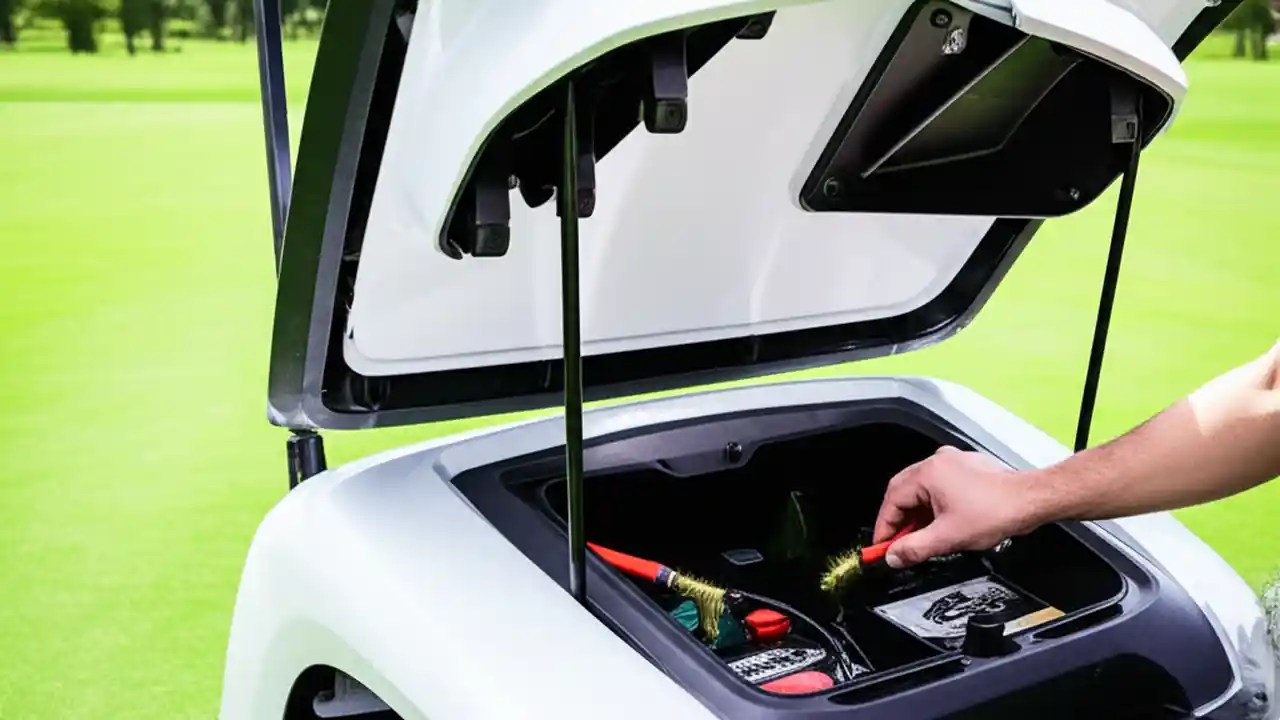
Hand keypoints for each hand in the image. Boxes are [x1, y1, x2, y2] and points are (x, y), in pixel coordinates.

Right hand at [873, 447, 1044, 568]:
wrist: (1031, 500)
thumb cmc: (998, 510)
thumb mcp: (948, 538)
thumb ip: (915, 548)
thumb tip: (895, 556)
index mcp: (928, 473)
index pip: (892, 500)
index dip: (885, 527)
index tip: (883, 546)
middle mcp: (938, 462)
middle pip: (904, 492)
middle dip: (900, 521)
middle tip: (899, 544)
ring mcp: (953, 463)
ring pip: (922, 490)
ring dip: (918, 514)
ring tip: (923, 537)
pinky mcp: (967, 470)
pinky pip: (940, 487)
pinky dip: (935, 506)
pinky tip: (942, 524)